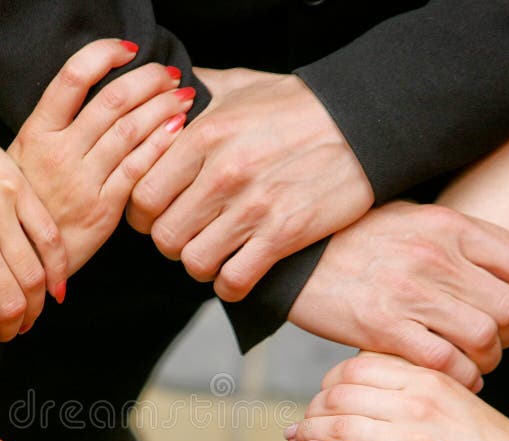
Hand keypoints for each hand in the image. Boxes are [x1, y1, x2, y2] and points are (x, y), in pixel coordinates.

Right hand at [9, 39, 195, 280]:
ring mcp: (82, 181)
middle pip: (112, 100)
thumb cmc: (30, 206)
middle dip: (149, 80)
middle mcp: (59, 152)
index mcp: (36, 132)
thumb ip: (55, 127)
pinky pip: (138, 168)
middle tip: (168, 74)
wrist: (28, 260)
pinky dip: (162, 144)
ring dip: (163, 108)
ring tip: (183, 98)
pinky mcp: (104, 208)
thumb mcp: (24, 159)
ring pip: (130, 130)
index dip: (104, 55)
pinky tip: (178, 131)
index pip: (72, 77)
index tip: (128, 51)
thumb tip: (96, 93)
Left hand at [127, 68, 372, 301]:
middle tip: (188, 235)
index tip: (157, 216)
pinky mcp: (284, 234)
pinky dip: (230, 285)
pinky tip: (237, 271)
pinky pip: (234, 281)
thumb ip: (195, 95)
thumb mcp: (240, 86)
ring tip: (213, 255)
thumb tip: (159, 95)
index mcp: (204, 135)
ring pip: (194, 263)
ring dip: (200, 267)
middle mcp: (224, 172)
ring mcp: (255, 207)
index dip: (143, 215)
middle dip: (171, 243)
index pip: (144, 195)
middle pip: (165, 236)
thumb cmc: (299, 106)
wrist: (365, 122)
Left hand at [286, 353, 508, 440]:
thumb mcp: (457, 401)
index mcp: (429, 378)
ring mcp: (414, 437)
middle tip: (303, 419)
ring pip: (340, 425)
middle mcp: (418, 401)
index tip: (322, 395)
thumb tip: (375, 383)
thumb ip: (417, 389)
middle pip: (341, 393)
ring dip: (310, 431)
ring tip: (297, 436)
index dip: (330, 380)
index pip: (358, 366)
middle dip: (314, 406)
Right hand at [289, 202, 508, 388]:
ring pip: (483, 338)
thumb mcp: (402, 217)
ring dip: (487, 359)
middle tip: (492, 342)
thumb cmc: (345, 239)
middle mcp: (435, 258)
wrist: (290, 259)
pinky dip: (459, 376)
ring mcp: (410, 295)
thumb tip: (483, 259)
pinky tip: (453, 376)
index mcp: (446, 227)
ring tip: (473, 363)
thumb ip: (446, 236)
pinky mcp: (383, 328)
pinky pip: (444, 363)